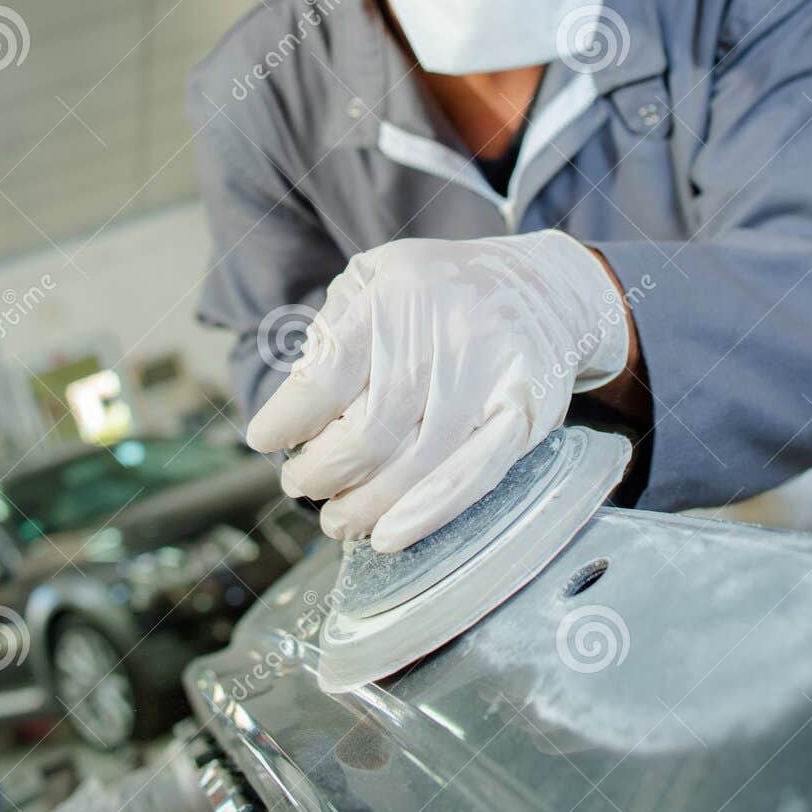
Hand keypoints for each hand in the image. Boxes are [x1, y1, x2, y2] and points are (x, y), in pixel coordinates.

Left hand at [246, 231, 629, 551]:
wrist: (546, 286)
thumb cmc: (444, 290)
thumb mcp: (378, 276)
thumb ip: (334, 331)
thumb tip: (295, 407)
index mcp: (396, 294)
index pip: (326, 376)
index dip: (287, 421)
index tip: (265, 440)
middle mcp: (445, 332)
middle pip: (366, 435)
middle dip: (320, 475)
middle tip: (302, 484)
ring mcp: (489, 374)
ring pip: (413, 467)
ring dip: (363, 507)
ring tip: (338, 516)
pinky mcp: (523, 412)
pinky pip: (472, 476)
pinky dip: (427, 514)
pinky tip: (389, 535)